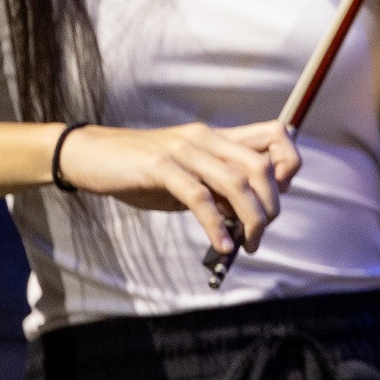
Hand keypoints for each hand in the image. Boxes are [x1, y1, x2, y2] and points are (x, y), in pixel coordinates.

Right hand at [59, 118, 303, 257]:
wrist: (90, 156)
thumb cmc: (141, 169)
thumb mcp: (188, 177)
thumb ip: (218, 190)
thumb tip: (247, 215)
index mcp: (218, 137)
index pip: (275, 134)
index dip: (288, 163)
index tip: (281, 194)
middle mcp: (206, 138)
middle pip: (261, 165)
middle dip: (270, 204)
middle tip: (260, 232)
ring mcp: (184, 151)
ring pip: (235, 182)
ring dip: (250, 218)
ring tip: (248, 244)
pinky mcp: (160, 167)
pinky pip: (198, 197)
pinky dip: (215, 224)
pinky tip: (220, 245)